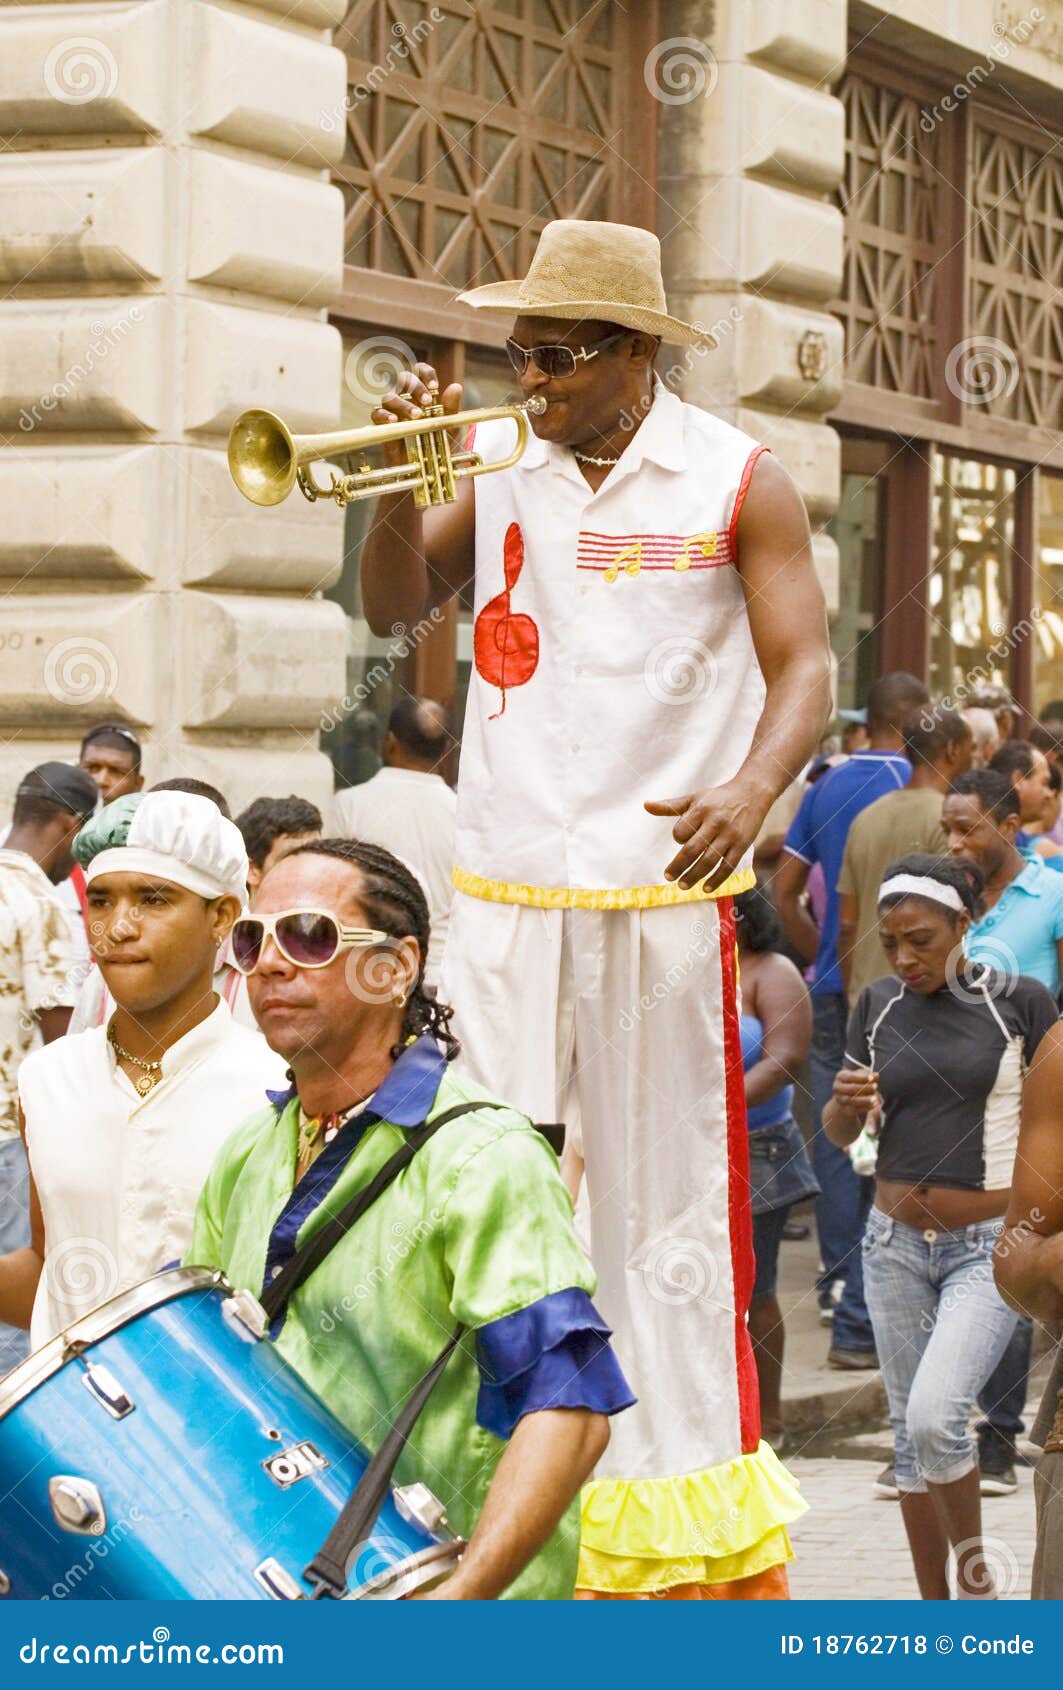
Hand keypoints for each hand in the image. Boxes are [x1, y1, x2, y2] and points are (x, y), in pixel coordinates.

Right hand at [371, 363, 463, 467]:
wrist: (427, 467)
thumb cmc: (438, 443)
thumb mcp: (449, 426)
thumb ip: (451, 407)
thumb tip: (456, 386)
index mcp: (422, 392)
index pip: (419, 371)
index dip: (425, 374)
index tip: (434, 387)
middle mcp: (406, 397)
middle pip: (403, 379)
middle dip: (415, 387)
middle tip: (427, 402)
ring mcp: (392, 410)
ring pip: (390, 397)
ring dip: (404, 404)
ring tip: (417, 415)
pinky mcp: (382, 425)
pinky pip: (377, 414)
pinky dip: (384, 415)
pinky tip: (395, 421)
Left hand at [645, 777, 770, 891]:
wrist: (752, 793)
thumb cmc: (718, 797)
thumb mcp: (694, 798)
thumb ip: (670, 805)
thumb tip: (645, 805)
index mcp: (702, 809)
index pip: (682, 830)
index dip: (677, 837)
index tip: (680, 840)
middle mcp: (716, 822)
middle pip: (693, 849)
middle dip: (679, 865)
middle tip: (668, 877)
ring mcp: (730, 835)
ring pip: (709, 860)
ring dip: (694, 875)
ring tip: (683, 885)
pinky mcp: (742, 845)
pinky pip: (728, 866)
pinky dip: (717, 879)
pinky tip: (706, 888)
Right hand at [832, 1066, 879, 1117]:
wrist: (846, 1096)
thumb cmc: (856, 1082)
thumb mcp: (861, 1077)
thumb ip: (869, 1076)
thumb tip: (876, 1075)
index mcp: (841, 1077)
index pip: (851, 1077)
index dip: (862, 1078)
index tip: (872, 1078)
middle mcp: (838, 1088)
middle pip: (851, 1088)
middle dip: (864, 1088)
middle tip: (875, 1087)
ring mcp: (840, 1099)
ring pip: (852, 1100)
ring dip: (865, 1100)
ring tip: (875, 1099)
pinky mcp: (845, 1108)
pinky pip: (855, 1109)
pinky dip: (865, 1108)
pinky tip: (873, 1105)